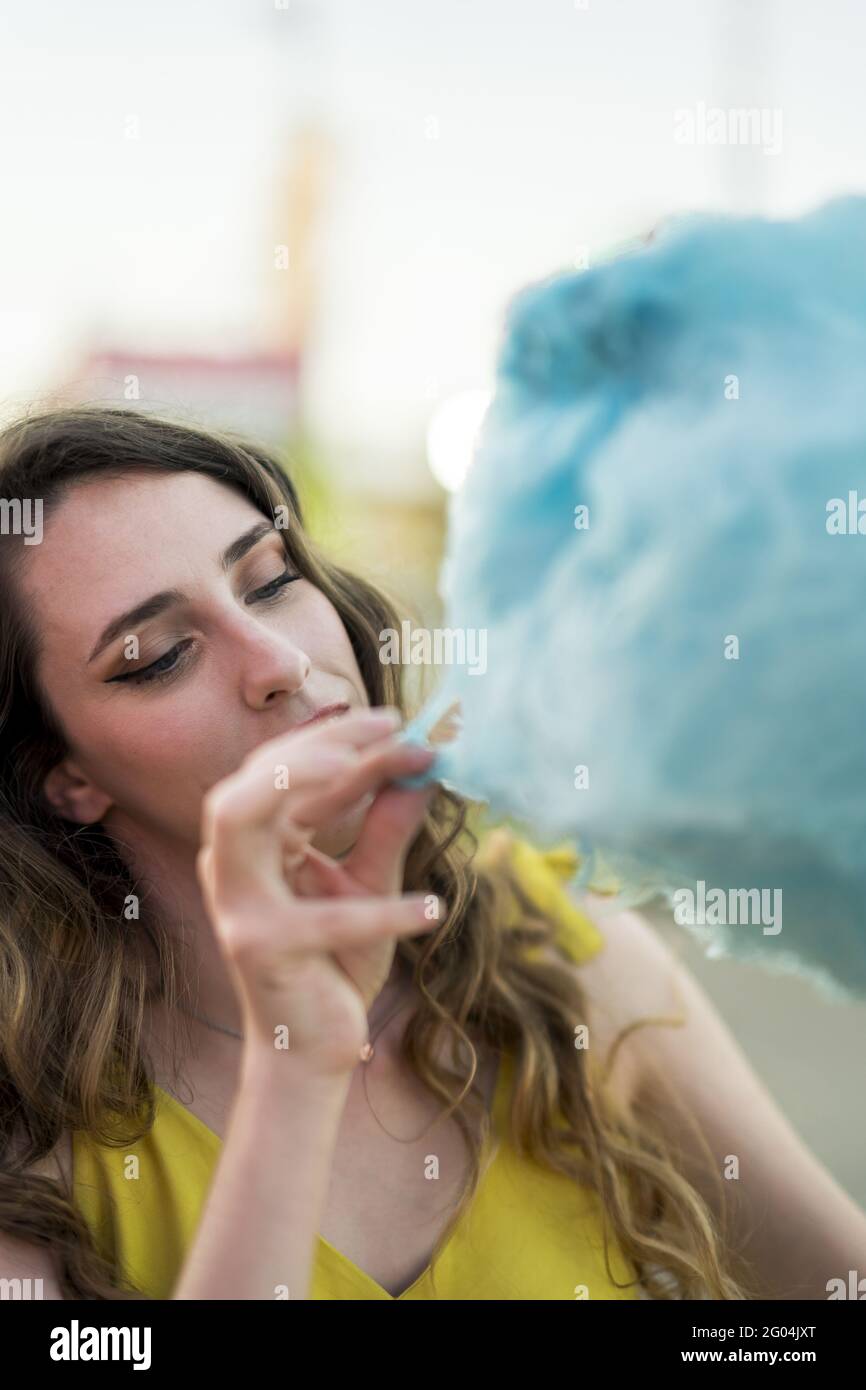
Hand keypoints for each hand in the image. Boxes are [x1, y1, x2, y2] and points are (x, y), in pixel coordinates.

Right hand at [196, 707, 438, 1076]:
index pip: (283, 773)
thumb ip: (388, 827)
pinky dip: (381, 912)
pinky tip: (434, 909)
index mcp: (252, 846)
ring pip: (239, 818)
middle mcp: (229, 868)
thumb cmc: (335, 965)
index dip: (340, 741)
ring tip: (370, 768)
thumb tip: (423, 767)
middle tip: (390, 729)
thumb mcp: (369, 884)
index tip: (402, 723)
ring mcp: (238, 909)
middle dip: (316, 744)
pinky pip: (323, 920)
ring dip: (302, 782)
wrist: (316, 1053)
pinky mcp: (263, 951)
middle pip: (251, 778)